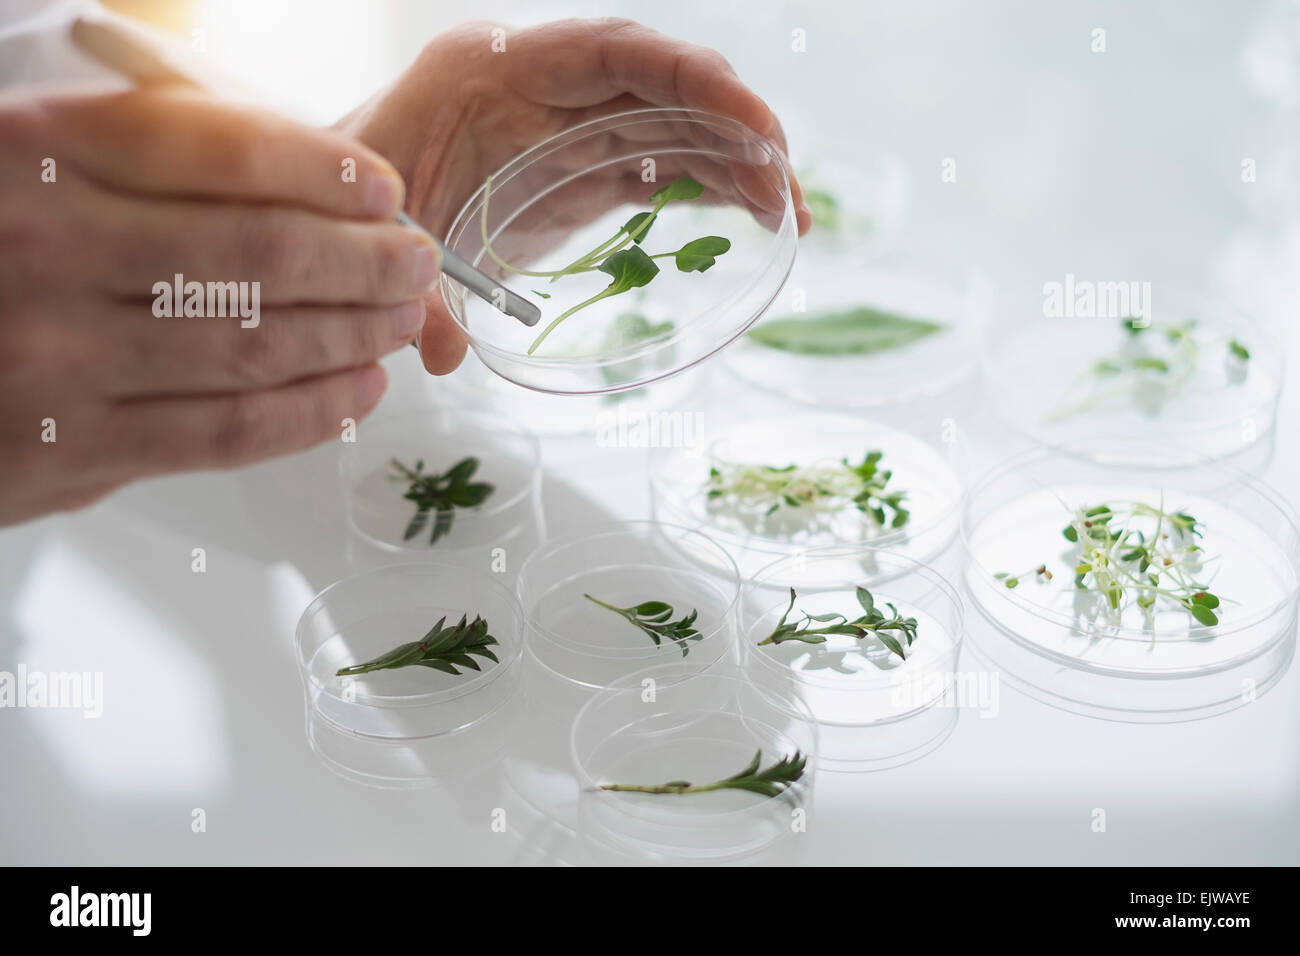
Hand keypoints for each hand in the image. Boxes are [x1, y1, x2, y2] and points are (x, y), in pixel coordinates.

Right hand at [0, 88, 439, 525]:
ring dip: (352, 336)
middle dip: (364, 259)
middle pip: (259, 252)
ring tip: (400, 322)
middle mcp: (42, 251)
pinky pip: (221, 435)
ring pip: (254, 348)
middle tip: (416, 261)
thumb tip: (288, 164)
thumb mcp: (11, 158)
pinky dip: (306, 415)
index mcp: (28, 153)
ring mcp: (52, 362)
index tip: (381, 186)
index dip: (323, 167)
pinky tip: (355, 394)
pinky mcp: (63, 454)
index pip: (218, 148)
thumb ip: (130, 147)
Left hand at [338, 17, 811, 372]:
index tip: (754, 122)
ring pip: (672, 123)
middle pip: (661, 82)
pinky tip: (750, 216)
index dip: (692, 79)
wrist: (340, 196)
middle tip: (783, 186)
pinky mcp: (580, 166)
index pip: (613, 50)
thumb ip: (412, 289)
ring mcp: (569, 124)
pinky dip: (706, 186)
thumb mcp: (380, 228)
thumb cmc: (351, 190)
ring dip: (734, 162)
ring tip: (786, 214)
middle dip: (733, 125)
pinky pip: (658, 163)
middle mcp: (545, 83)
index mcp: (497, 66)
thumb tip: (443, 357)